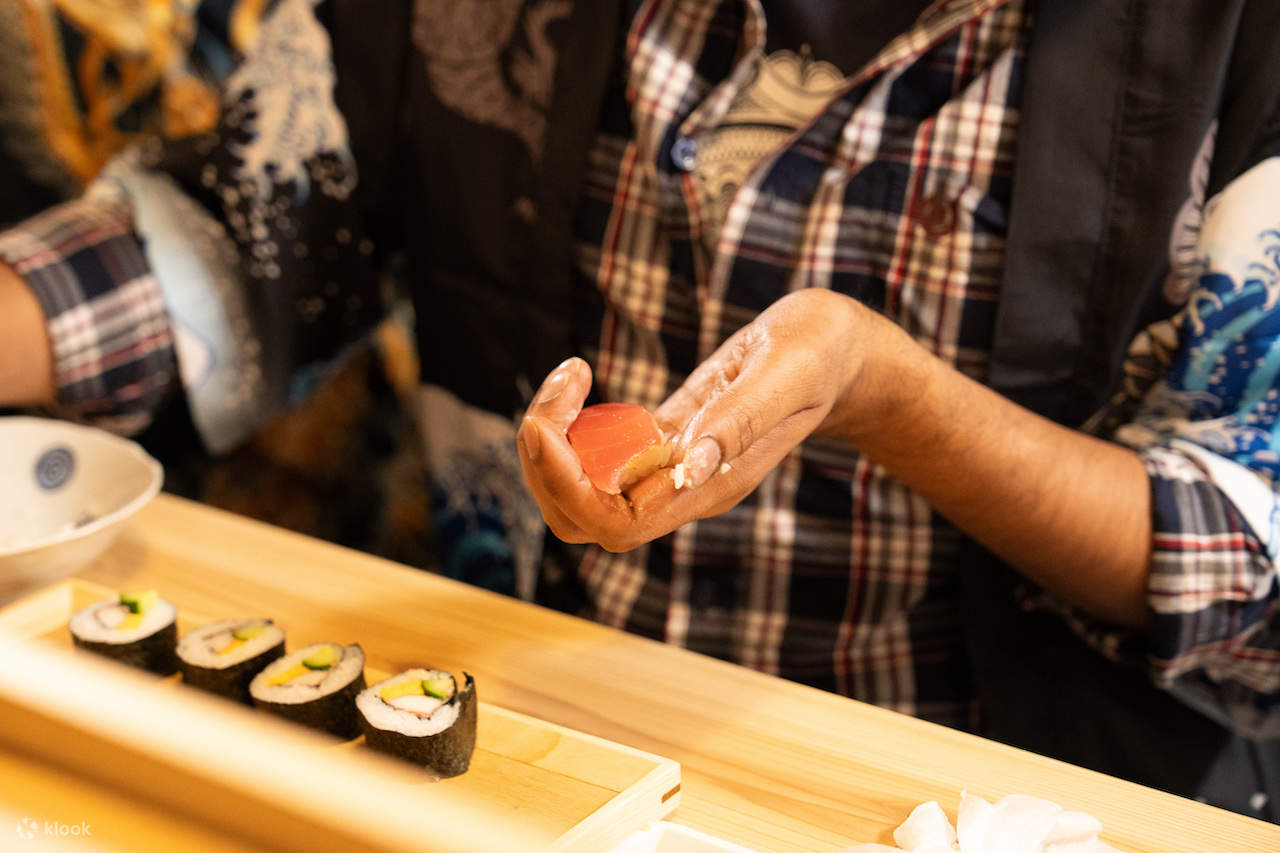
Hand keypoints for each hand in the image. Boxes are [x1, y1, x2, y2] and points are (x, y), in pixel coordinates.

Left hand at [517, 289, 912, 550]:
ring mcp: (669, 468)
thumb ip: (742, 417)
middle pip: (582, 519)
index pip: (617, 520)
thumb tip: (690, 460)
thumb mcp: (789, 371)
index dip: (568, 483)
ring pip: (579, 494)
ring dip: (550, 444)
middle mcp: (683, 488)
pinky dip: (567, 425)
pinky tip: (580, 378)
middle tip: (559, 389)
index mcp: (711, 484)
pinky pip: (592, 459)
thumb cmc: (821, 353)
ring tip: (568, 378)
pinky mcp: (660, 442)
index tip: (555, 420)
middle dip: (545, 466)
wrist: (840, 351)